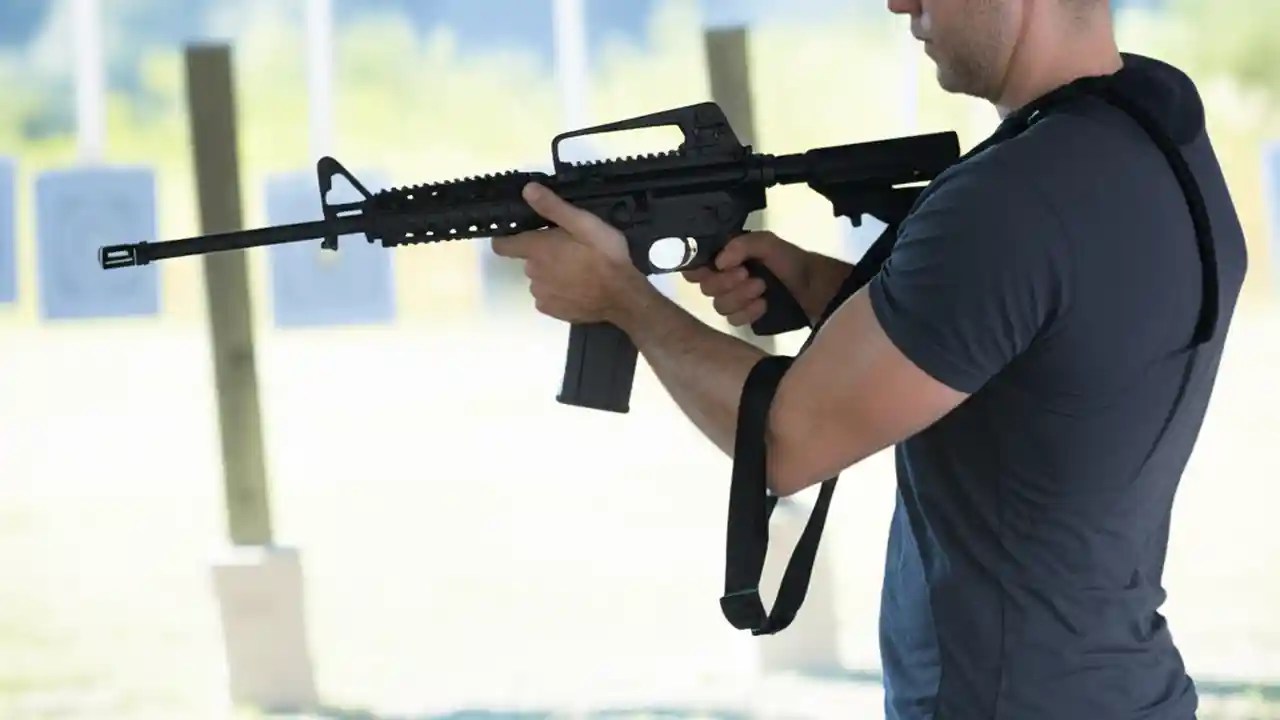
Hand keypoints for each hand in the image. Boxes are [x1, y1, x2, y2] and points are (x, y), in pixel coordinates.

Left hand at [491, 183, 643, 323]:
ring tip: (578, 271)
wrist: (622, 297)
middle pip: (529, 260)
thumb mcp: (584, 224)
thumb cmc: (604, 256)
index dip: (506, 239)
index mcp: (537, 249)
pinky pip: (548, 297)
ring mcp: (541, 293)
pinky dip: (558, 292)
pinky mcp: (551, 310)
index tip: (519, 235)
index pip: (503, 245)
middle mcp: (532, 272)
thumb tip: (527, 190)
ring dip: (552, 274)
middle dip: (544, 255)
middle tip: (571, 251)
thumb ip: (553, 207)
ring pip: (540, 279)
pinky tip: (578, 289)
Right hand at [682, 231, 814, 326]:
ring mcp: (734, 299)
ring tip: (762, 288)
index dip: (698, 270)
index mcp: (726, 258)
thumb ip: (742, 245)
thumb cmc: (790, 261)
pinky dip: (748, 312)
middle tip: (747, 274)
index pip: (695, 265)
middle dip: (726, 282)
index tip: (716, 268)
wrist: (815, 288)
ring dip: (739, 297)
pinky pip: (733, 320)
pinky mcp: (745, 317)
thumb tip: (719, 262)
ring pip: (719, 305)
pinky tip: (763, 305)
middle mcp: (725, 278)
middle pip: (705, 287)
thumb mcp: (768, 243)